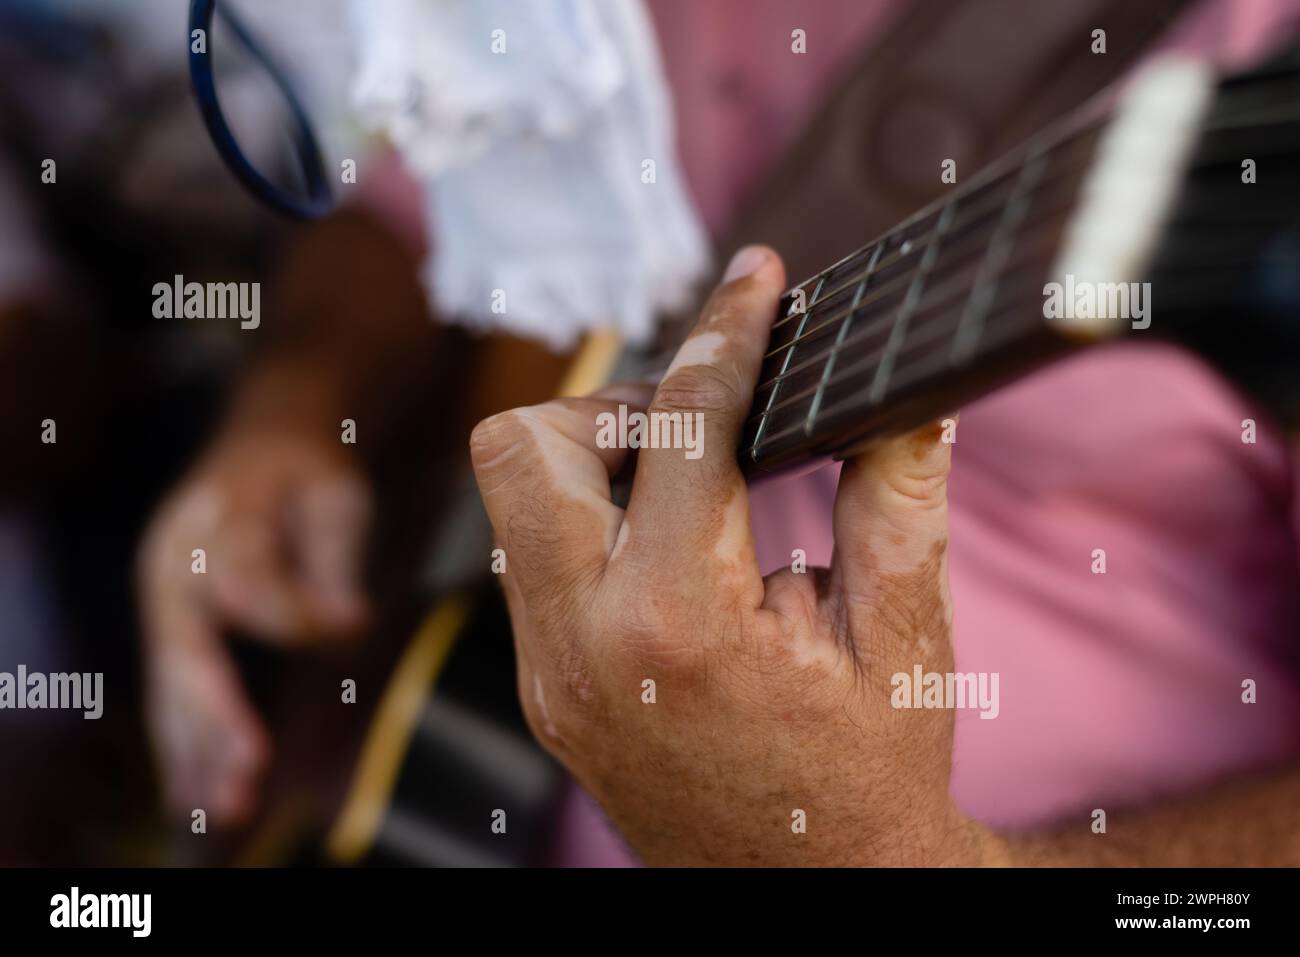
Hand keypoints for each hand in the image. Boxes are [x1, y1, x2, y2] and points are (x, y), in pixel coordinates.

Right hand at [137, 425, 371, 825]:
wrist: (258, 450)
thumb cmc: (307, 473)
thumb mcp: (335, 494)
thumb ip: (337, 556)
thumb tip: (352, 624)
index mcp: (216, 514)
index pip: (245, 573)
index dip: (288, 608)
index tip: (349, 626)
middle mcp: (173, 563)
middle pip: (188, 645)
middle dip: (218, 711)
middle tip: (252, 764)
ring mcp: (164, 603)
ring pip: (174, 686)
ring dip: (198, 749)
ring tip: (229, 803)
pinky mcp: (172, 634)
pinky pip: (174, 698)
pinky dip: (186, 749)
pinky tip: (200, 799)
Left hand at [470, 246, 986, 864]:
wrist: (813, 896)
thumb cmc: (867, 779)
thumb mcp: (901, 639)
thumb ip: (898, 501)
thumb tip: (905, 395)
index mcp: (680, 623)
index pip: (684, 428)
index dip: (728, 332)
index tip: (756, 281)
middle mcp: (584, 644)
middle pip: (525, 443)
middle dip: (614, 406)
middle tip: (704, 434)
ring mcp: (549, 672)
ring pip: (511, 496)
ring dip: (595, 463)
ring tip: (693, 493)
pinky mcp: (543, 688)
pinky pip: (533, 561)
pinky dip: (592, 524)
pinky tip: (670, 552)